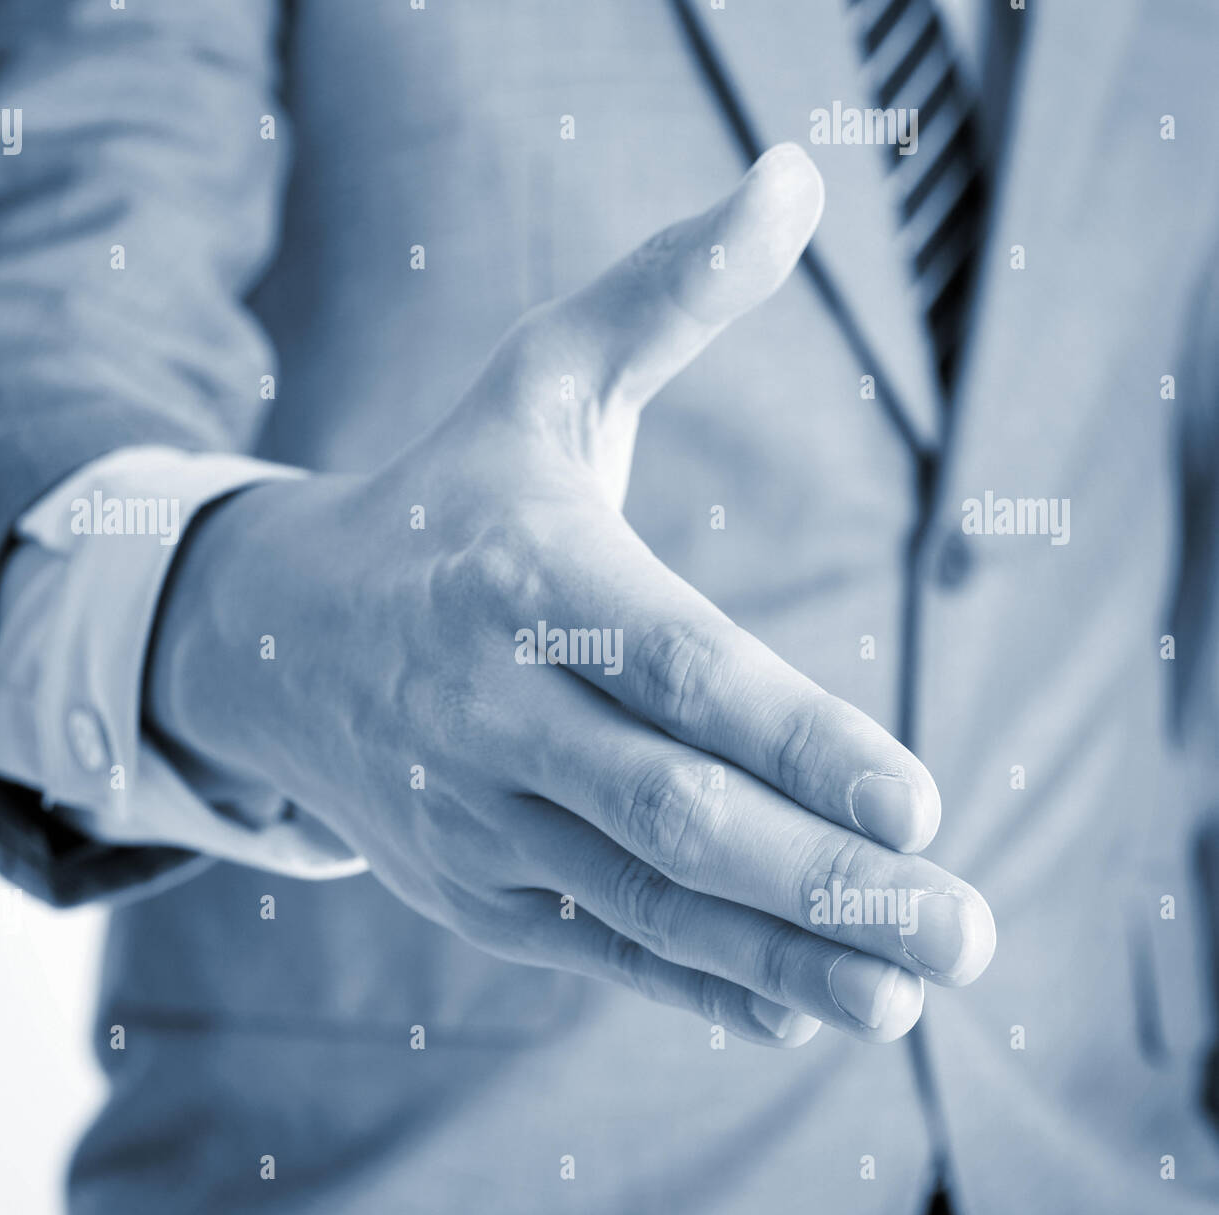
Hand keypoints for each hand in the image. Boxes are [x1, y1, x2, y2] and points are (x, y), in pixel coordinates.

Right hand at [148, 143, 994, 1047]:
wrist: (275, 635)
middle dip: (823, 882)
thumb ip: (667, 297)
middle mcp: (492, 708)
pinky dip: (693, 982)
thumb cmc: (449, 506)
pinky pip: (592, 944)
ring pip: (640, 901)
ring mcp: (475, 813)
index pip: (676, 668)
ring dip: (779, 957)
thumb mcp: (538, 385)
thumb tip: (793, 181)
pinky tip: (791, 1008)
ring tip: (904, 998)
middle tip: (965, 933)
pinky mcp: (469, 884)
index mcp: (527, 578)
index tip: (918, 805)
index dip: (793, 740)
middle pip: (670, 812)